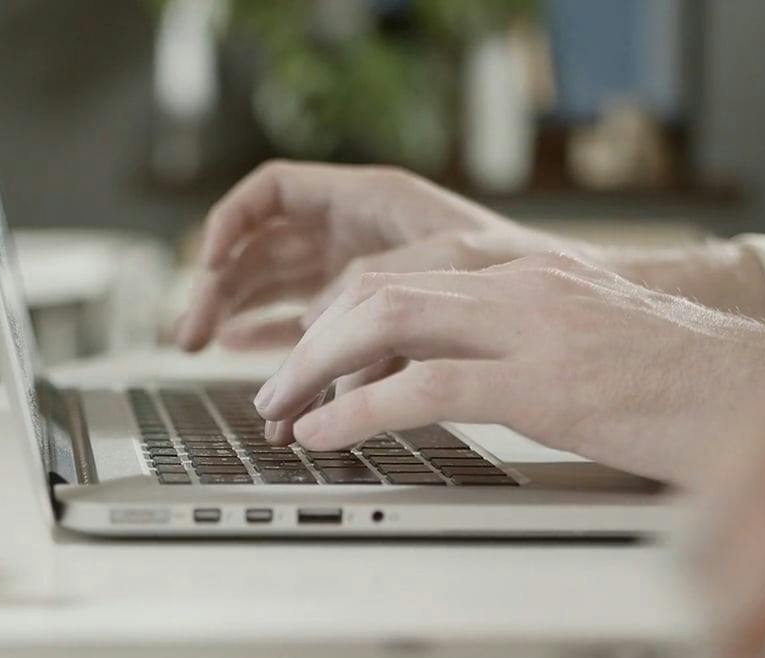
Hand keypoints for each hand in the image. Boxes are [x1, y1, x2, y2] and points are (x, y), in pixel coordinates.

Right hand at [174, 161, 590, 350]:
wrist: (574, 313)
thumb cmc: (527, 271)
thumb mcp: (446, 268)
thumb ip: (374, 294)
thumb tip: (317, 338)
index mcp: (369, 198)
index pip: (272, 192)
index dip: (230, 222)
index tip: (207, 260)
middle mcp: (356, 229)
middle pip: (261, 246)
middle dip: (219, 285)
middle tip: (190, 331)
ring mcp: (360, 272)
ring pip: (275, 288)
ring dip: (236, 317)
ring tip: (200, 350)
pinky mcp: (372, 317)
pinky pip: (303, 322)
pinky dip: (271, 340)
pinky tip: (242, 357)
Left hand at [249, 253, 764, 483]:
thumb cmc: (699, 394)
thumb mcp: (598, 359)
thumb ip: (528, 362)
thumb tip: (461, 396)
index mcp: (535, 276)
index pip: (407, 274)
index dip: (339, 317)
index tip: (309, 363)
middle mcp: (526, 285)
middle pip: (379, 287)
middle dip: (310, 339)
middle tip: (274, 389)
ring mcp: (535, 328)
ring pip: (385, 321)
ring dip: (314, 370)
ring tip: (280, 412)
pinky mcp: (547, 383)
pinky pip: (423, 386)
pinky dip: (356, 412)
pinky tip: (326, 437)